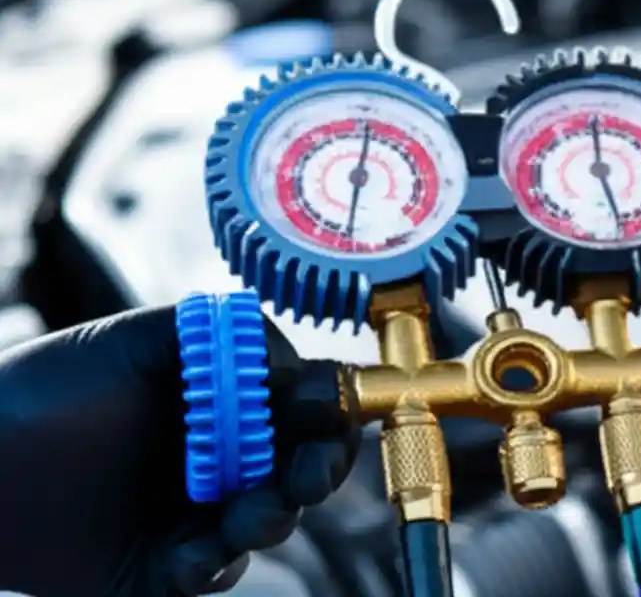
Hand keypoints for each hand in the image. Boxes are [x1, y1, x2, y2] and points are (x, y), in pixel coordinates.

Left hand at [0, 306, 360, 596]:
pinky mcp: (164, 568)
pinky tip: (182, 558)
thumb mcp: (135, 339)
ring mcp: (196, 512)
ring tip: (244, 519)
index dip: (326, 406)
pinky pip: (211, 574)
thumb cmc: (45, 390)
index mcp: (226, 399)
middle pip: (304, 465)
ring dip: (269, 519)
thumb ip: (217, 336)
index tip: (321, 411)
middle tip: (305, 477)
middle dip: (317, 470)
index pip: (305, 400)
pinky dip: (208, 567)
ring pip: (268, 522)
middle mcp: (223, 455)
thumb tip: (290, 367)